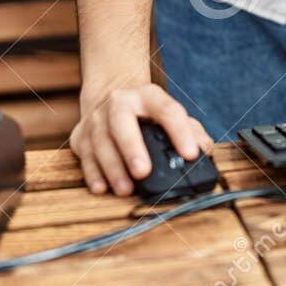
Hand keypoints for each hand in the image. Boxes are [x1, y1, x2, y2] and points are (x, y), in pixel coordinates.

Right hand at [69, 82, 211, 196]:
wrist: (112, 97)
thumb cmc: (148, 113)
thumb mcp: (170, 114)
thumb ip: (192, 132)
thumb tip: (205, 153)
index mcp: (148, 96)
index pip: (167, 110)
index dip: (180, 132)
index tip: (190, 154)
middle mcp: (119, 102)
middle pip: (122, 122)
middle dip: (132, 148)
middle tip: (143, 171)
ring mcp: (96, 118)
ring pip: (100, 141)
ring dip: (113, 168)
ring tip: (126, 189)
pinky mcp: (80, 135)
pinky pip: (85, 156)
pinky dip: (92, 174)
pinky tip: (102, 187)